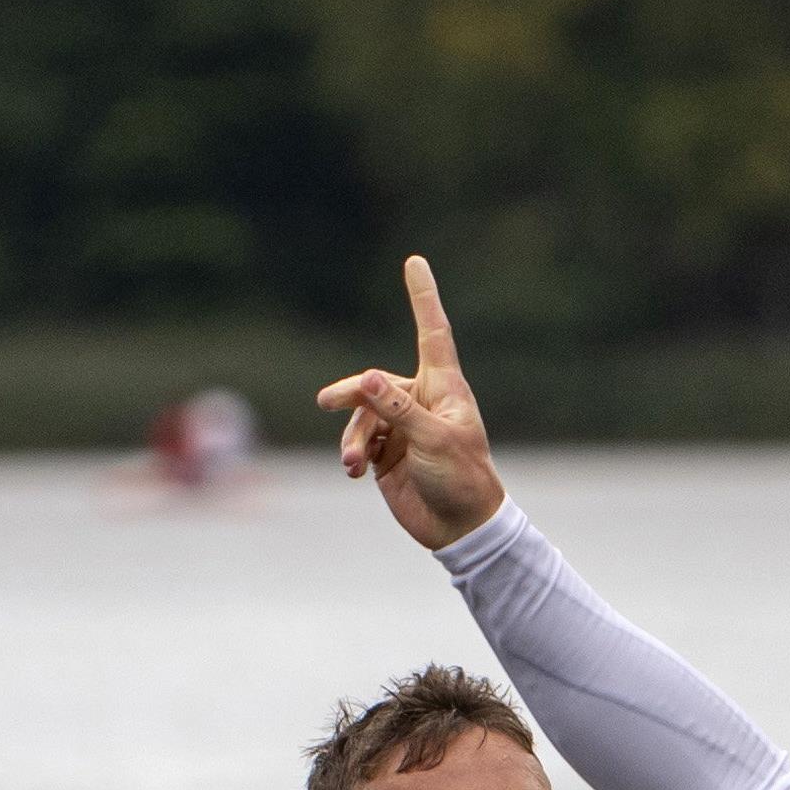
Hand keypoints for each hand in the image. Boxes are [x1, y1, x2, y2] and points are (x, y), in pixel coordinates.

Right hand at [317, 255, 508, 549]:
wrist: (460, 528)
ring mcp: (401, 427)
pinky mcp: (386, 454)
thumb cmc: (461, 478)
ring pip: (362, 416)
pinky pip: (358, 441)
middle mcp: (421, 401)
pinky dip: (352, 453)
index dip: (423, 297)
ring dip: (353, 437)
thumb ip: (399, 409)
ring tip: (353, 463)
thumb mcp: (433, 440)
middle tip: (328, 402)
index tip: (415, 261)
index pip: (432, 333)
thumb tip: (366, 380)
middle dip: (351, 395)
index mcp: (444, 388)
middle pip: (375, 383)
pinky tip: (355, 470)